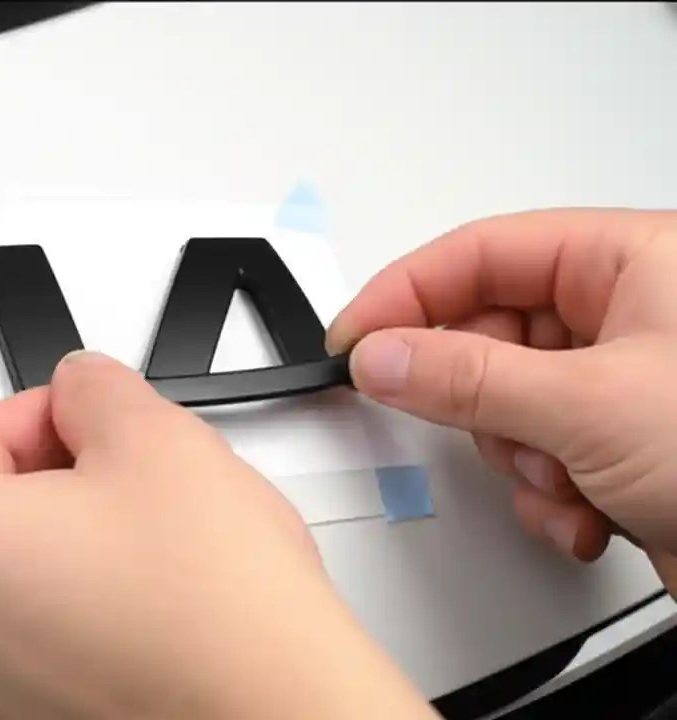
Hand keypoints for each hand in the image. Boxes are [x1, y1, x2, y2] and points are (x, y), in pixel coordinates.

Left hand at [0, 351, 434, 718]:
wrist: (276, 708)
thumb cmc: (214, 607)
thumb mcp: (153, 435)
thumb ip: (93, 387)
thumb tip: (81, 388)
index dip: (39, 408)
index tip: (90, 412)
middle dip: (55, 465)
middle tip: (128, 459)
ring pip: (15, 561)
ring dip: (74, 525)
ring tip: (154, 523)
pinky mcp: (37, 705)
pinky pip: (42, 618)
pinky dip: (85, 586)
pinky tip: (156, 578)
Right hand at [327, 208, 676, 590]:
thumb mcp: (591, 405)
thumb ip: (468, 376)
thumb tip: (381, 355)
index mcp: (632, 261)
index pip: (483, 253)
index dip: (406, 292)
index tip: (352, 337)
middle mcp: (628, 314)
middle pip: (488, 333)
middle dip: (481, 400)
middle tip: (475, 426)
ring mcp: (622, 383)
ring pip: (506, 404)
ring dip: (521, 460)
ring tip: (567, 480)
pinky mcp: (619, 444)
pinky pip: (537, 452)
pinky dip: (546, 493)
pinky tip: (589, 513)